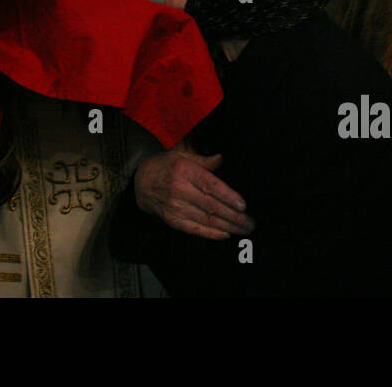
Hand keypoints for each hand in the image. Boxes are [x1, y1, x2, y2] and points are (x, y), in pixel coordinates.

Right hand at [133, 144, 253, 239]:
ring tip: (244, 230)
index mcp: (184, 171)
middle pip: (211, 205)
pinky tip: (225, 234)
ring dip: (228, 227)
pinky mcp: (172, 220)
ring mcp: (175, 207)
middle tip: (251, 222)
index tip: (243, 205)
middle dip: (234, 216)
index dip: (227, 196)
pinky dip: (211, 234)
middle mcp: (179, 189)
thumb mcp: (182, 156)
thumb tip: (222, 159)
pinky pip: (194, 229)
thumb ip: (203, 160)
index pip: (210, 185)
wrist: (140, 183)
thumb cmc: (165, 166)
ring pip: (206, 220)